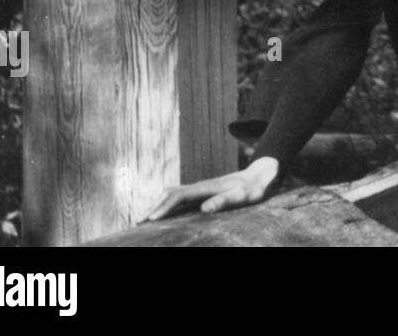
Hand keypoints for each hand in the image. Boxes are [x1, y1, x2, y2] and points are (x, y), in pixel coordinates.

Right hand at [142, 156, 279, 221]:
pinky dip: (167, 204)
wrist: (259, 176)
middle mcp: (199, 186)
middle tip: (138, 221)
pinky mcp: (202, 192)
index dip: (164, 207)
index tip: (151, 219)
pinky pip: (179, 197)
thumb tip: (204, 209)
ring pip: (173, 194)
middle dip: (154, 206)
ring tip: (144, 218)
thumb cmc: (251, 189)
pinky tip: (163, 213)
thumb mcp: (241, 196)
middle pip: (170, 193)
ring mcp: (200, 188)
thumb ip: (224, 201)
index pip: (178, 196)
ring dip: (158, 204)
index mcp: (205, 187)